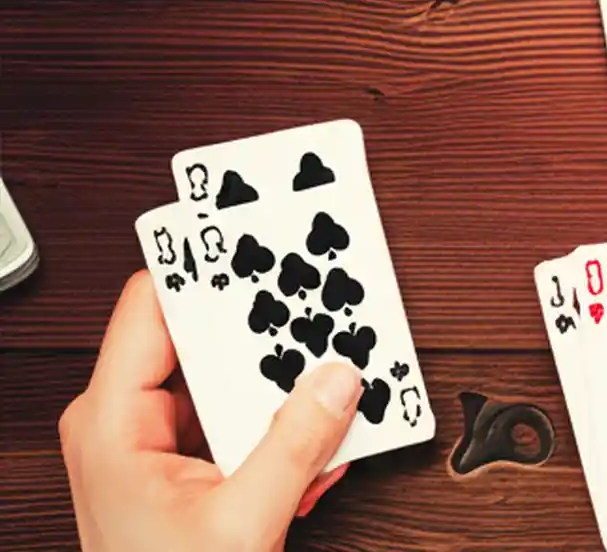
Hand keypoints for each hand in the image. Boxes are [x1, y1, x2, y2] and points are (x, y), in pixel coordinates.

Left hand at [60, 271, 359, 551]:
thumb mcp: (240, 523)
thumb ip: (296, 446)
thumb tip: (336, 379)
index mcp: (112, 419)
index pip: (153, 306)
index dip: (204, 268)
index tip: (251, 240)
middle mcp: (125, 420)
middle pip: (202, 339)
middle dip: (263, 332)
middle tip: (311, 310)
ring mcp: (155, 442)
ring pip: (226, 380)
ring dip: (281, 386)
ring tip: (328, 382)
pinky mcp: (185, 462)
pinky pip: (237, 418)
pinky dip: (279, 426)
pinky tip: (316, 442)